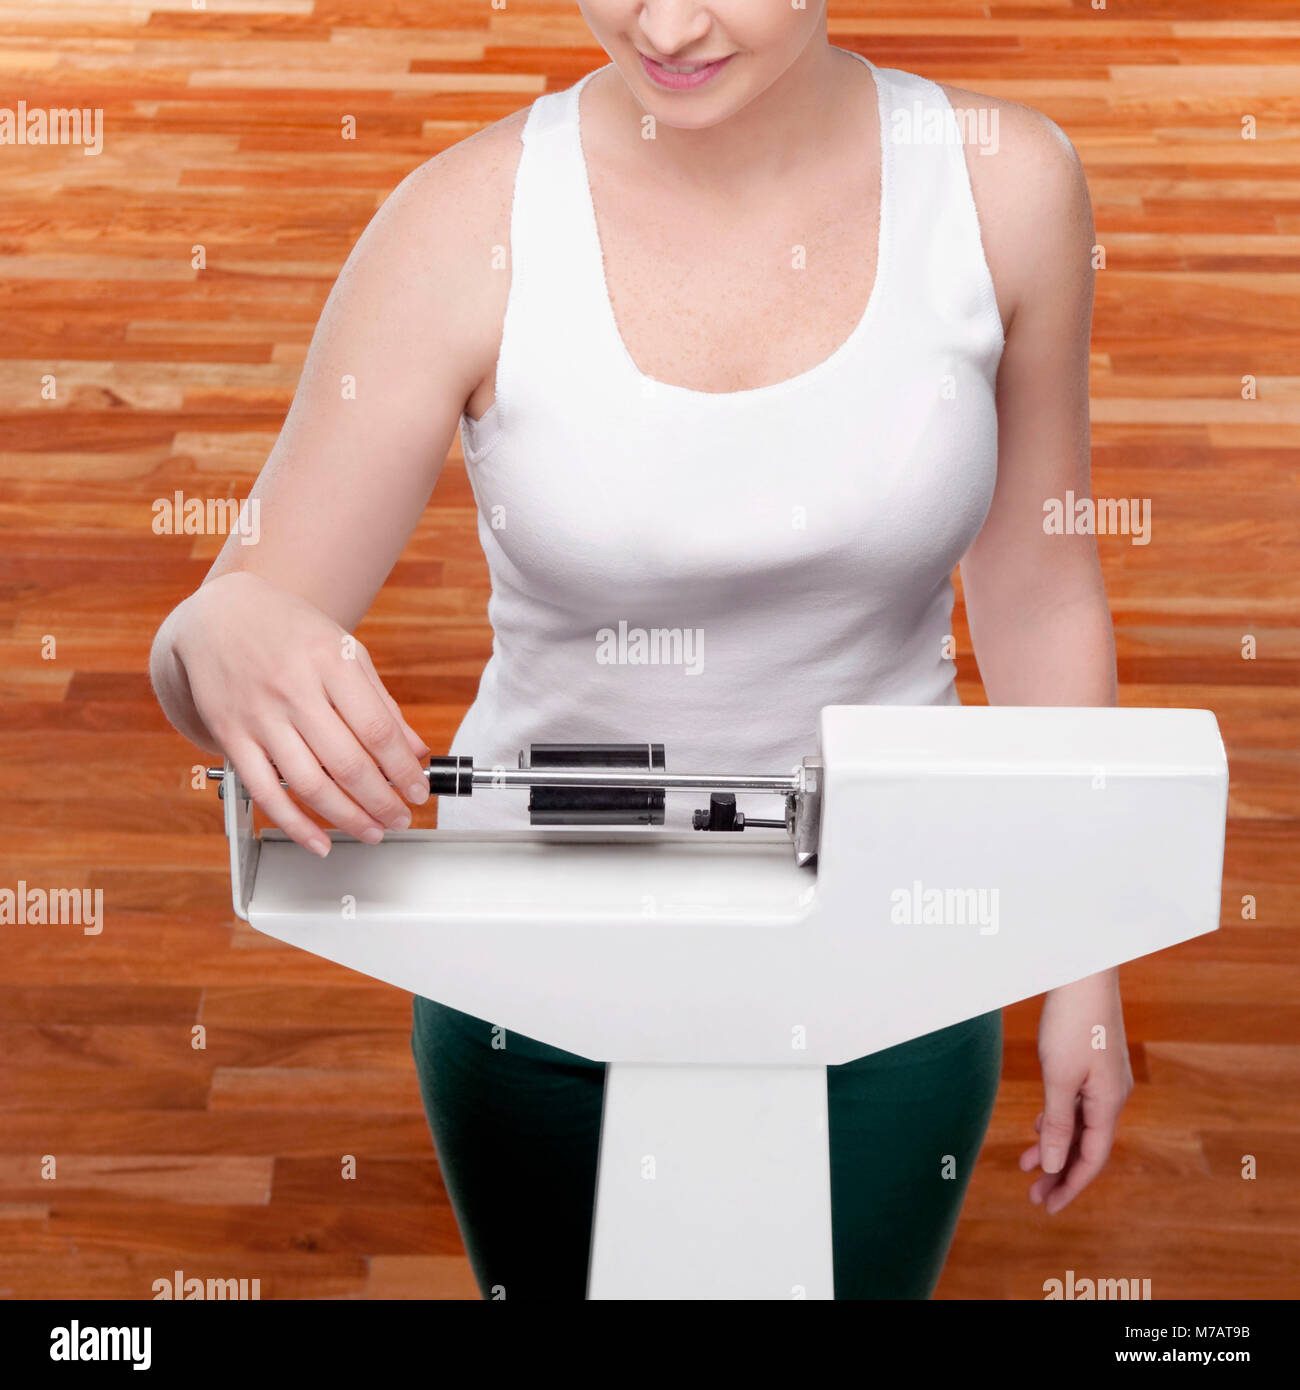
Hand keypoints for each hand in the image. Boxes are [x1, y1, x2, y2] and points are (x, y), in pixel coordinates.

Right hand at [172, 570, 430, 855]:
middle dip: (381, 801)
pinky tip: (320, 842)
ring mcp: (258, 715)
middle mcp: (293, 689)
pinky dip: (295, 825)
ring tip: (372, 831)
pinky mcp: (231, 737)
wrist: (217, 618)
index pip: (376, 729)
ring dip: (347, 818)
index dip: (403, 769)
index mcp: (330, 661)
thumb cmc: (290, 633)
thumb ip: (382, 703)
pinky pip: (265, 792)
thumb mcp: (345, 652)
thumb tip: (416, 751)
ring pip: (309, 784)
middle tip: (399, 817)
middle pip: (346, 763)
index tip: (418, 791)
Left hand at [1020, 967, 1133, 1213]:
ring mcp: (1102, 1078)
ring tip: (1027, 1166)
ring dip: (1055, 1146)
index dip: (1070, 1186)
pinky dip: (1057, 1120)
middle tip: (1034, 1196)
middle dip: (1060, 1173)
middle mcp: (1111, 1095)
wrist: (1084, 972)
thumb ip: (1058, 1122)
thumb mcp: (1059, 1076)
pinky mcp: (1091, 1062)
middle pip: (1086, 1146)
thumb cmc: (1072, 1021)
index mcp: (1108, 1102)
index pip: (1091, 1158)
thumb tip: (1055, 1166)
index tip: (1047, 1207)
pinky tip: (1039, 1127)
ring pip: (1079, 1124)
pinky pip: (1075, 1104)